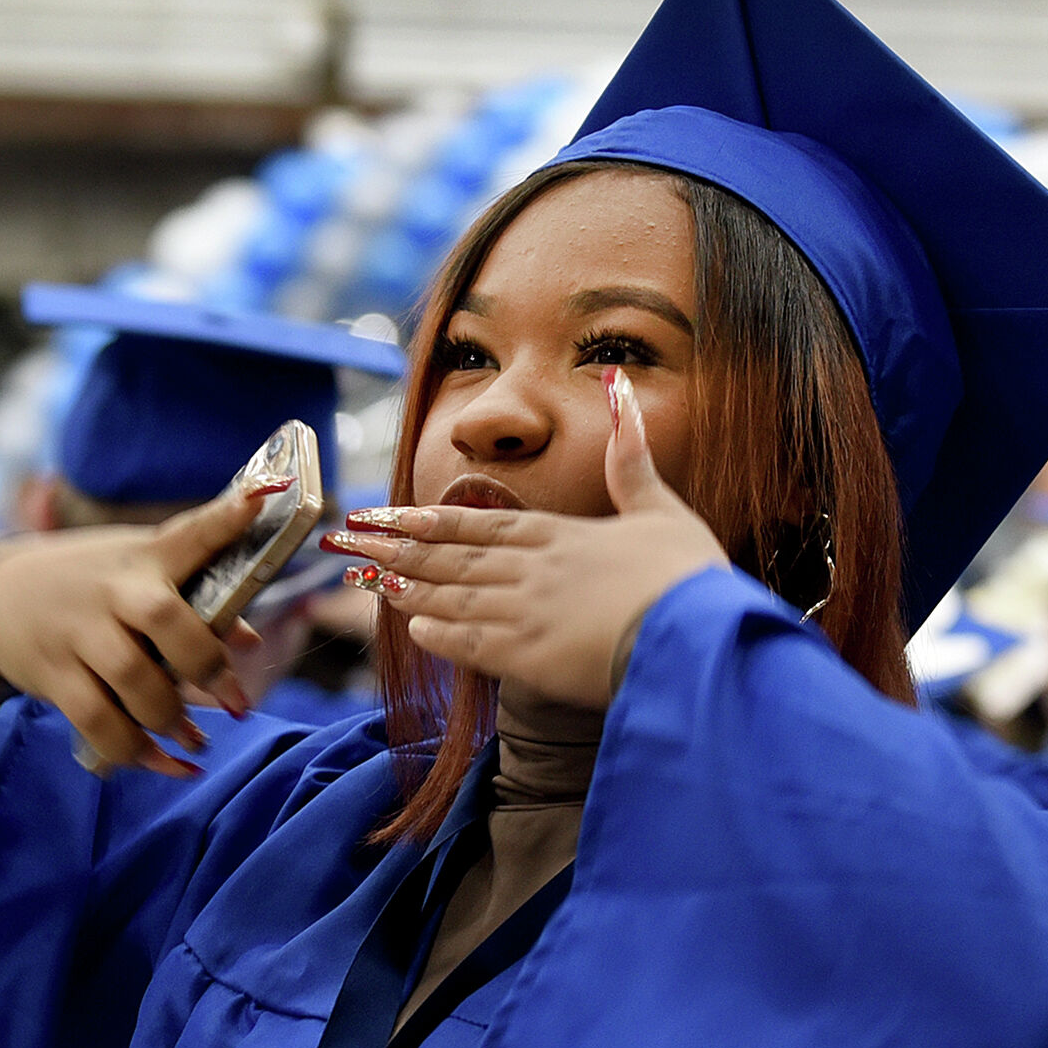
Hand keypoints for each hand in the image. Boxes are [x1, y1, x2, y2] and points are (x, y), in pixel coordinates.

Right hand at [0, 485, 282, 774]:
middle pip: (162, 618)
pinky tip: (171, 764)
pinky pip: (99, 722)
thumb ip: (199, 598)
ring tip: (198, 738)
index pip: (190, 532)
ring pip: (132, 681)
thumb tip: (251, 641)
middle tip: (235, 700)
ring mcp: (78, 632)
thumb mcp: (141, 573)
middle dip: (205, 663)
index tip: (260, 501)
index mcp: (144, 557)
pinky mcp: (53, 675)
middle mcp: (111, 590)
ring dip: (173, 719)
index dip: (226, 518)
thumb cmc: (95, 584)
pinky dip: (139, 753)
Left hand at [323, 369, 726, 706]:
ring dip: (410, 586)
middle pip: (453, 556)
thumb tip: (618, 388)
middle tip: (352, 540)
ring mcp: (525, 613)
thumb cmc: (687, 578)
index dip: (430, 518)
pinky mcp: (529, 659)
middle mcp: (533, 569)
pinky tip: (414, 628)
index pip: (480, 523)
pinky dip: (439, 634)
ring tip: (370, 579)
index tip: (389, 513)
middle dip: (399, 547)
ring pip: (453, 595)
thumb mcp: (662, 508)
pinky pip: (470, 643)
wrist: (695, 637)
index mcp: (562, 535)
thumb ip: (632, 458)